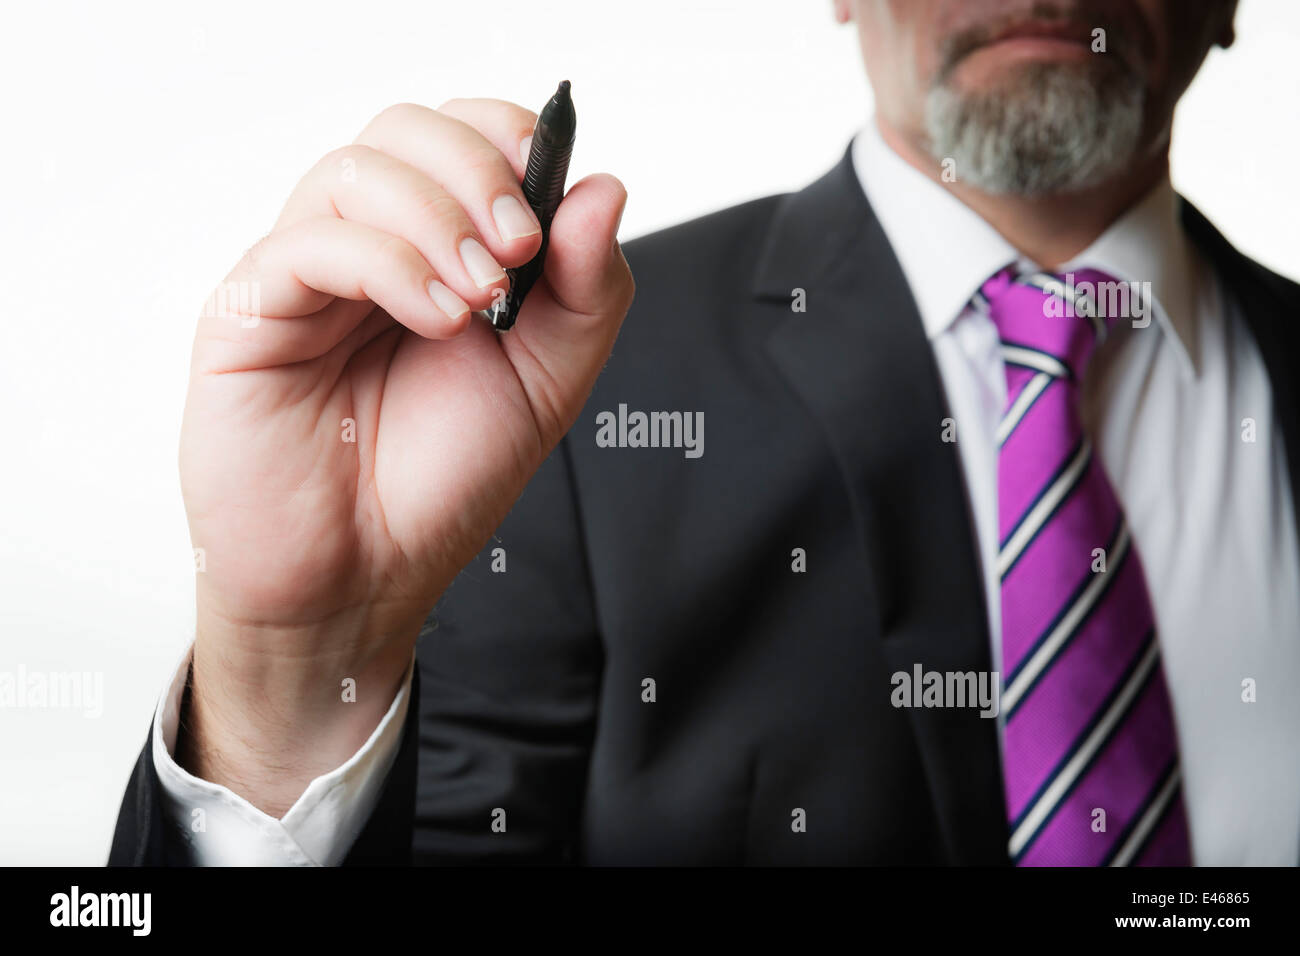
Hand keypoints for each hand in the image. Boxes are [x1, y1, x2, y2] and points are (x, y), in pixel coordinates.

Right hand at [177, 100, 631, 812]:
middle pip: (405, 128)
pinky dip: (388, 264)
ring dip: (437, 219)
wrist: (363, 576)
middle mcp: (368, 247)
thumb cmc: (442, 481)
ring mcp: (305, 274)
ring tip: (479, 302)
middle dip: (478, 171)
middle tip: (519, 248)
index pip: (463, 137)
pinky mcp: (251, 310)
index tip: (551, 196)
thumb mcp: (549, 384)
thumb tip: (602, 189)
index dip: (509, 140)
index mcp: (435, 250)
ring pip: (356, 170)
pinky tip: (435, 318)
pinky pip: (309, 242)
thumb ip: (586, 291)